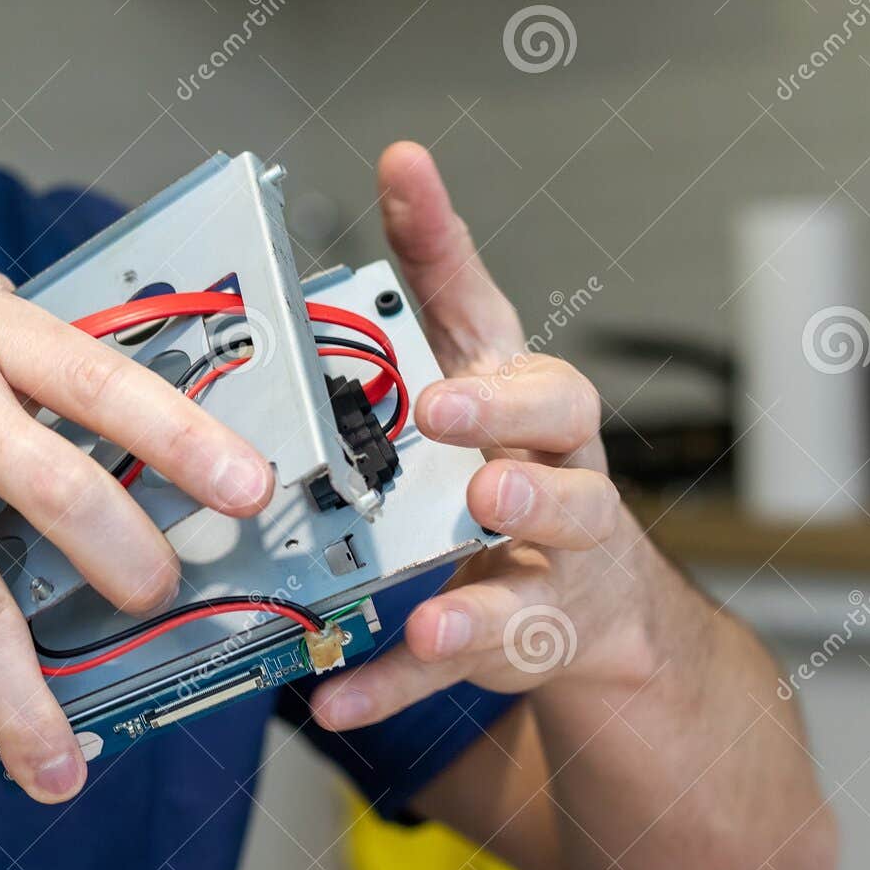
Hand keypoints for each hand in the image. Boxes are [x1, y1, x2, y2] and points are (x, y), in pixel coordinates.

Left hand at [311, 143, 646, 729]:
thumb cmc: (501, 490)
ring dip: (512, 529)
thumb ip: (388, 353)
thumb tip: (278, 289)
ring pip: (562, 528)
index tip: (398, 169)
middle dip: (504, 406)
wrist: (591, 613)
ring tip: (455, 555)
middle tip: (445, 407)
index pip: (485, 301)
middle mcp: (556, 456)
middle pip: (561, 411)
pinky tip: (335, 700)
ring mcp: (562, 547)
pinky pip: (471, 655)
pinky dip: (402, 680)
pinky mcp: (536, 631)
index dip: (445, 238)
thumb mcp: (453, 418)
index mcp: (515, 392)